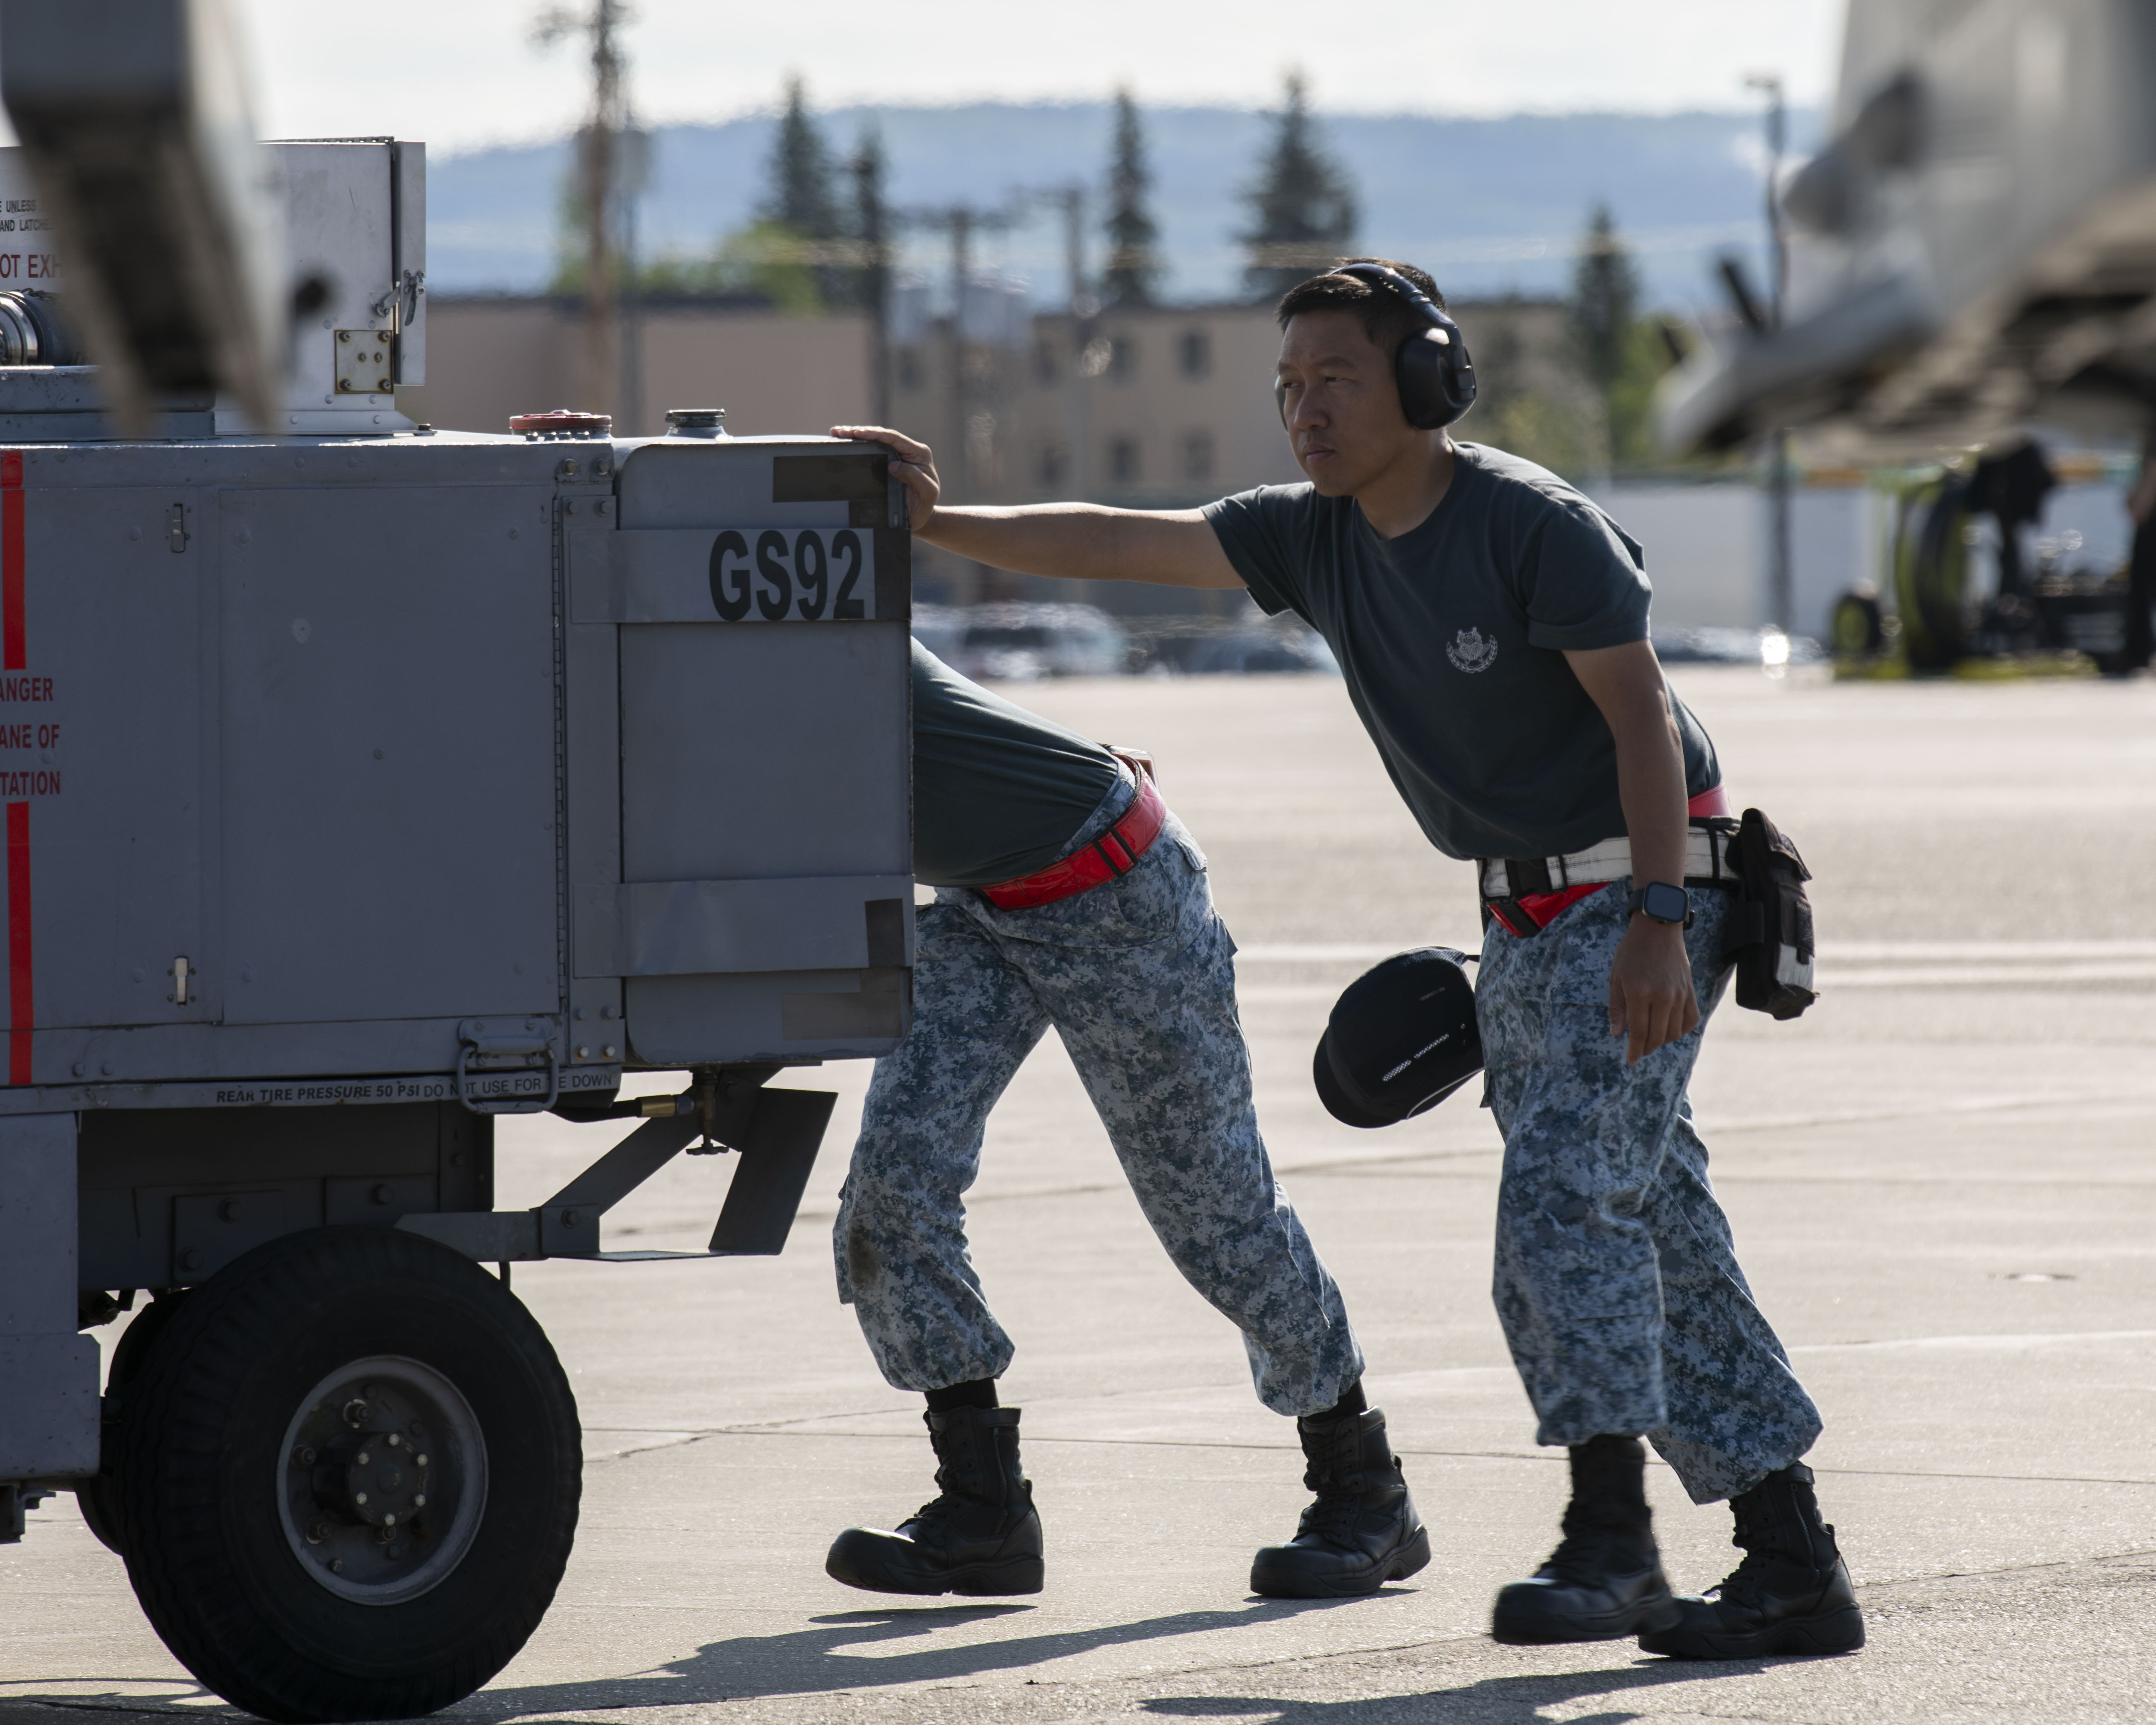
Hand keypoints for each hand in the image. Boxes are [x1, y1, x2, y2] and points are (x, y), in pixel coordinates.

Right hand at [830, 425, 939, 530]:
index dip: (875, 434)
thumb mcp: (926, 492)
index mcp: (919, 453)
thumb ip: (914, 476)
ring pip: (875, 441)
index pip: (894, 438)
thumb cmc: (924, 505)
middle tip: (840, 432)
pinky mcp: (889, 461)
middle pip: (882, 436)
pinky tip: (845, 442)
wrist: (921, 517)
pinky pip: (873, 450)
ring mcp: (898, 455)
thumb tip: (894, 465)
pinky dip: (858, 445)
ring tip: (837, 433)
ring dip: (855, 436)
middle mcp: (908, 450)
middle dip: (859, 432)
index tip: (858, 433)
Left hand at [1607, 917, 1699, 1064]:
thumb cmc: (1631, 952)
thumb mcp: (1615, 977)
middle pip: (1657, 1036)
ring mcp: (1679, 995)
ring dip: (1662, 1041)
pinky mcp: (1690, 991)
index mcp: (1639, 993)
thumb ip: (1616, 1007)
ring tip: (1651, 1040)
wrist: (1658, 928)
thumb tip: (1617, 1034)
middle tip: (1638, 1052)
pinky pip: (1690, 1020)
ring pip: (1674, 1032)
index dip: (1634, 1050)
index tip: (1630, 1061)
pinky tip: (1669, 1029)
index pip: (1639, 1032)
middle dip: (1646, 1049)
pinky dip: (1681, 1030)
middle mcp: (1661, 997)